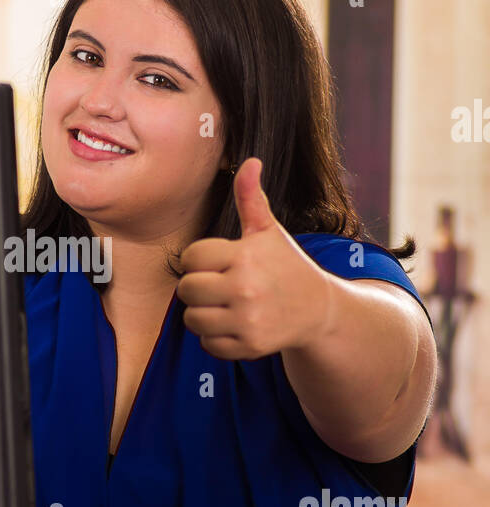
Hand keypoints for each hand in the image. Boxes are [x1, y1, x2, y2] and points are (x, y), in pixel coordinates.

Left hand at [176, 157, 331, 359]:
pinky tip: (235, 325)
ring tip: (223, 306)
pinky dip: (216, 338)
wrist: (319, 309)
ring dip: (202, 314)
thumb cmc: (286, 264)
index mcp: (244, 255)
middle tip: (217, 286)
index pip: (191, 257)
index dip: (198, 259)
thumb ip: (251, 198)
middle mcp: (245, 288)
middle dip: (197, 287)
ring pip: (192, 320)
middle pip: (186, 290)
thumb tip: (250, 161)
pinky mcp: (249, 346)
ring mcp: (248, 319)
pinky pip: (208, 345)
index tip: (217, 262)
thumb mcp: (269, 230)